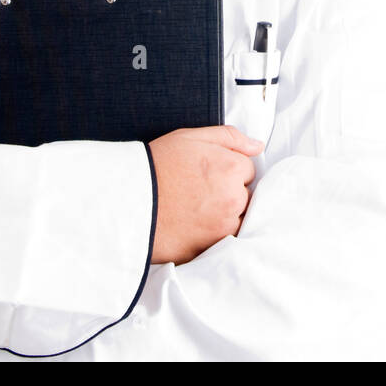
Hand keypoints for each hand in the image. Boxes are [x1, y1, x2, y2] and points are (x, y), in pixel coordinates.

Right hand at [148, 125, 262, 264]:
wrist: (127, 201)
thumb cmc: (157, 165)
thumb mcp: (191, 137)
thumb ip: (230, 137)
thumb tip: (257, 146)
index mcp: (231, 168)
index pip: (247, 170)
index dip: (227, 169)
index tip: (207, 172)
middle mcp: (233, 198)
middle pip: (246, 195)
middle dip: (230, 192)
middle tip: (200, 190)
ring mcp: (222, 226)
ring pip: (239, 219)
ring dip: (225, 214)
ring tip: (197, 208)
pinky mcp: (210, 247)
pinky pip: (224, 239)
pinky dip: (214, 233)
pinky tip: (195, 223)